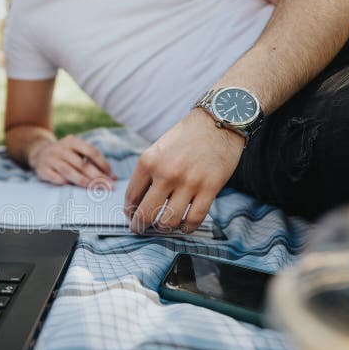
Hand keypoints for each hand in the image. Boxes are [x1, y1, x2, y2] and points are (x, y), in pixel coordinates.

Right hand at [29, 135, 116, 188]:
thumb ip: (92, 161)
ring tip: (94, 189)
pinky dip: (64, 183)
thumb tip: (112, 177)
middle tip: (108, 187)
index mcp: (72, 141)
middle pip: (82, 164)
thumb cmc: (65, 154)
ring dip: (83, 181)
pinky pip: (55, 178)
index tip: (112, 177)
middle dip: (97, 177)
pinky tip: (73, 189)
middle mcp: (61, 148)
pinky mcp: (42, 169)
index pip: (91, 152)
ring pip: (69, 171)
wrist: (39, 152)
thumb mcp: (76, 151)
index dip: (103, 164)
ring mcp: (51, 158)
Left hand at [125, 109, 244, 233]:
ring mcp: (189, 182)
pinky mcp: (210, 187)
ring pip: (169, 221)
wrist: (219, 120)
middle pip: (146, 214)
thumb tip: (139, 203)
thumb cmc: (187, 136)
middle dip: (140, 226)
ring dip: (164, 228)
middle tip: (141, 229)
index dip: (129, 212)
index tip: (131, 217)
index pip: (131, 197)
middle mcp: (166, 173)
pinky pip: (194, 219)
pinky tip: (184, 226)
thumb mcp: (158, 149)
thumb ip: (148, 173)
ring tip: (164, 226)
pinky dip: (187, 228)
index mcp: (148, 161)